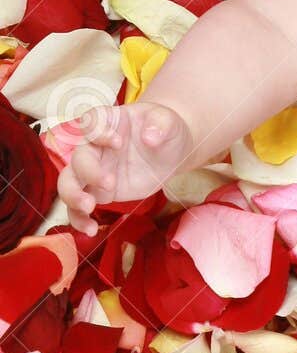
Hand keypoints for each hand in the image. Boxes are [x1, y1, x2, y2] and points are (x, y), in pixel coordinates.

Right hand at [56, 101, 192, 236]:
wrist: (169, 151)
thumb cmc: (165, 130)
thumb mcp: (168, 122)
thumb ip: (160, 125)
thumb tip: (150, 137)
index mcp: (107, 121)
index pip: (91, 121)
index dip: (97, 131)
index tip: (117, 142)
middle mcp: (94, 145)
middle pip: (78, 156)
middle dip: (88, 171)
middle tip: (108, 184)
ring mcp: (93, 169)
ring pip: (70, 182)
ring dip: (73, 196)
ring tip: (89, 208)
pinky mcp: (98, 191)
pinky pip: (80, 206)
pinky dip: (80, 218)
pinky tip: (91, 230)